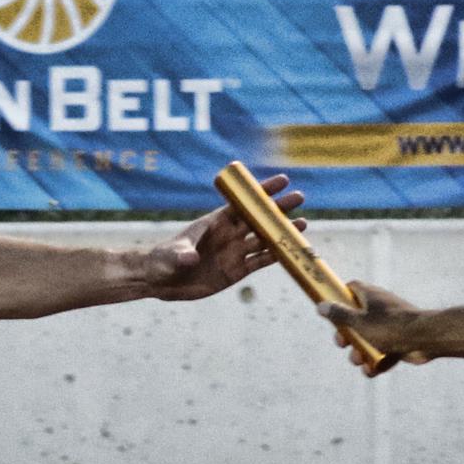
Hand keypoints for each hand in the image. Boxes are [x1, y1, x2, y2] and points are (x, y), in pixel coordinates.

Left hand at [145, 174, 303, 300]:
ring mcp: (234, 252)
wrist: (161, 282)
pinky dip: (275, 256)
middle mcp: (229, 234)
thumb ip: (182, 255)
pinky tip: (292, 251)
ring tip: (303, 224)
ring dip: (282, 232)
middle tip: (299, 197)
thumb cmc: (162, 261)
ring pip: (264, 239)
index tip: (281, 181)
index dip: (261, 192)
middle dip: (278, 208)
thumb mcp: (171, 256)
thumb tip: (191, 258)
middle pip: (258, 218)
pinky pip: (260, 262)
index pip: (242, 203)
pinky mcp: (237, 272)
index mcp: (215, 221)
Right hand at [320, 280, 429, 374]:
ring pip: (368, 339)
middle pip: (356, 318)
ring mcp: (390, 325)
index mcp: (370, 296)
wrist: (424, 339)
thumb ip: (339, 315)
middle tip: (343, 343)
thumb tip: (320, 306)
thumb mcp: (359, 322)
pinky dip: (376, 361)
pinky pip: (382, 351)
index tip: (331, 310)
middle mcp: (380, 308)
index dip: (339, 298)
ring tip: (359, 360)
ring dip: (360, 352)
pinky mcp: (399, 341)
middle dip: (347, 335)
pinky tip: (373, 369)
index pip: (351, 289)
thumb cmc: (390, 327)